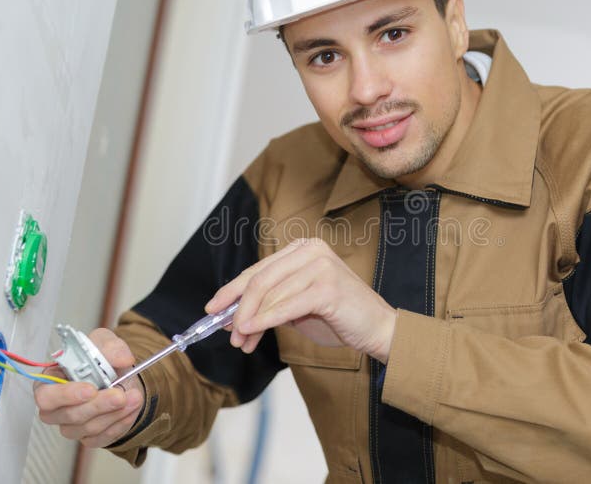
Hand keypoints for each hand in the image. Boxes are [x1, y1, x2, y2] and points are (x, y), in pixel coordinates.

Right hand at [34, 329, 144, 447]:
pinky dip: (120, 424)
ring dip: (114, 413)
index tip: (90, 389)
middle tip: (119, 395)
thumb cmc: (103, 361)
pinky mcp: (89, 437)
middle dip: (98, 405)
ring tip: (134, 397)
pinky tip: (131, 409)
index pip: (45, 396)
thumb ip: (111, 346)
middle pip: (69, 416)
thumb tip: (122, 357)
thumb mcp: (106, 343)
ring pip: (88, 428)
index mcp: (51, 381)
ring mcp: (71, 425)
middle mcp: (56, 408)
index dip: (66, 395)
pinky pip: (102, 438)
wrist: (122, 378)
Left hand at [206, 238, 396, 362]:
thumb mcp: (297, 307)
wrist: (377, 329)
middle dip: (239, 308)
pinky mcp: (327, 287)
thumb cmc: (338, 317)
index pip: (259, 269)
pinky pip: (286, 306)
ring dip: (251, 321)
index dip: (232, 290)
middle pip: (260, 279)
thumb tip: (232, 317)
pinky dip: (265, 320)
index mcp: (303, 248)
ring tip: (242, 341)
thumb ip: (270, 304)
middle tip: (227, 332)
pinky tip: (252, 331)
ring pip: (271, 294)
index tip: (212, 308)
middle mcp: (311, 250)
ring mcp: (320, 266)